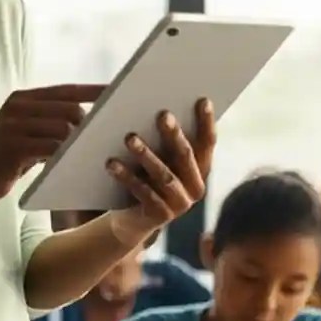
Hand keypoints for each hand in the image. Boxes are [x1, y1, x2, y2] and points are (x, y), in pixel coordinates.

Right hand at [0, 85, 104, 204]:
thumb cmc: (7, 159)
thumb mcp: (26, 133)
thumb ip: (49, 122)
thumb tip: (89, 119)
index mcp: (22, 98)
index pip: (66, 89)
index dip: (93, 90)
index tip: (117, 91)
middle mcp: (17, 106)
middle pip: (68, 108)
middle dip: (87, 124)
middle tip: (100, 140)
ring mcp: (13, 125)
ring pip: (63, 127)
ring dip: (78, 143)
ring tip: (89, 154)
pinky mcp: (13, 146)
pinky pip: (51, 147)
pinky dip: (66, 156)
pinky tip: (73, 165)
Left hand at [105, 99, 216, 244]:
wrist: (131, 220)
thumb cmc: (147, 178)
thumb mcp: (160, 159)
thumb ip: (165, 140)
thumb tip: (159, 109)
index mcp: (201, 169)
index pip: (208, 143)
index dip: (206, 122)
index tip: (202, 100)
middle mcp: (196, 188)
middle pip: (186, 156)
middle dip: (174, 135)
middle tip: (162, 114)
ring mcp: (179, 204)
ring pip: (163, 175)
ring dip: (146, 154)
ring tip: (130, 137)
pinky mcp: (159, 216)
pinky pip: (142, 192)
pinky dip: (126, 176)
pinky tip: (112, 163)